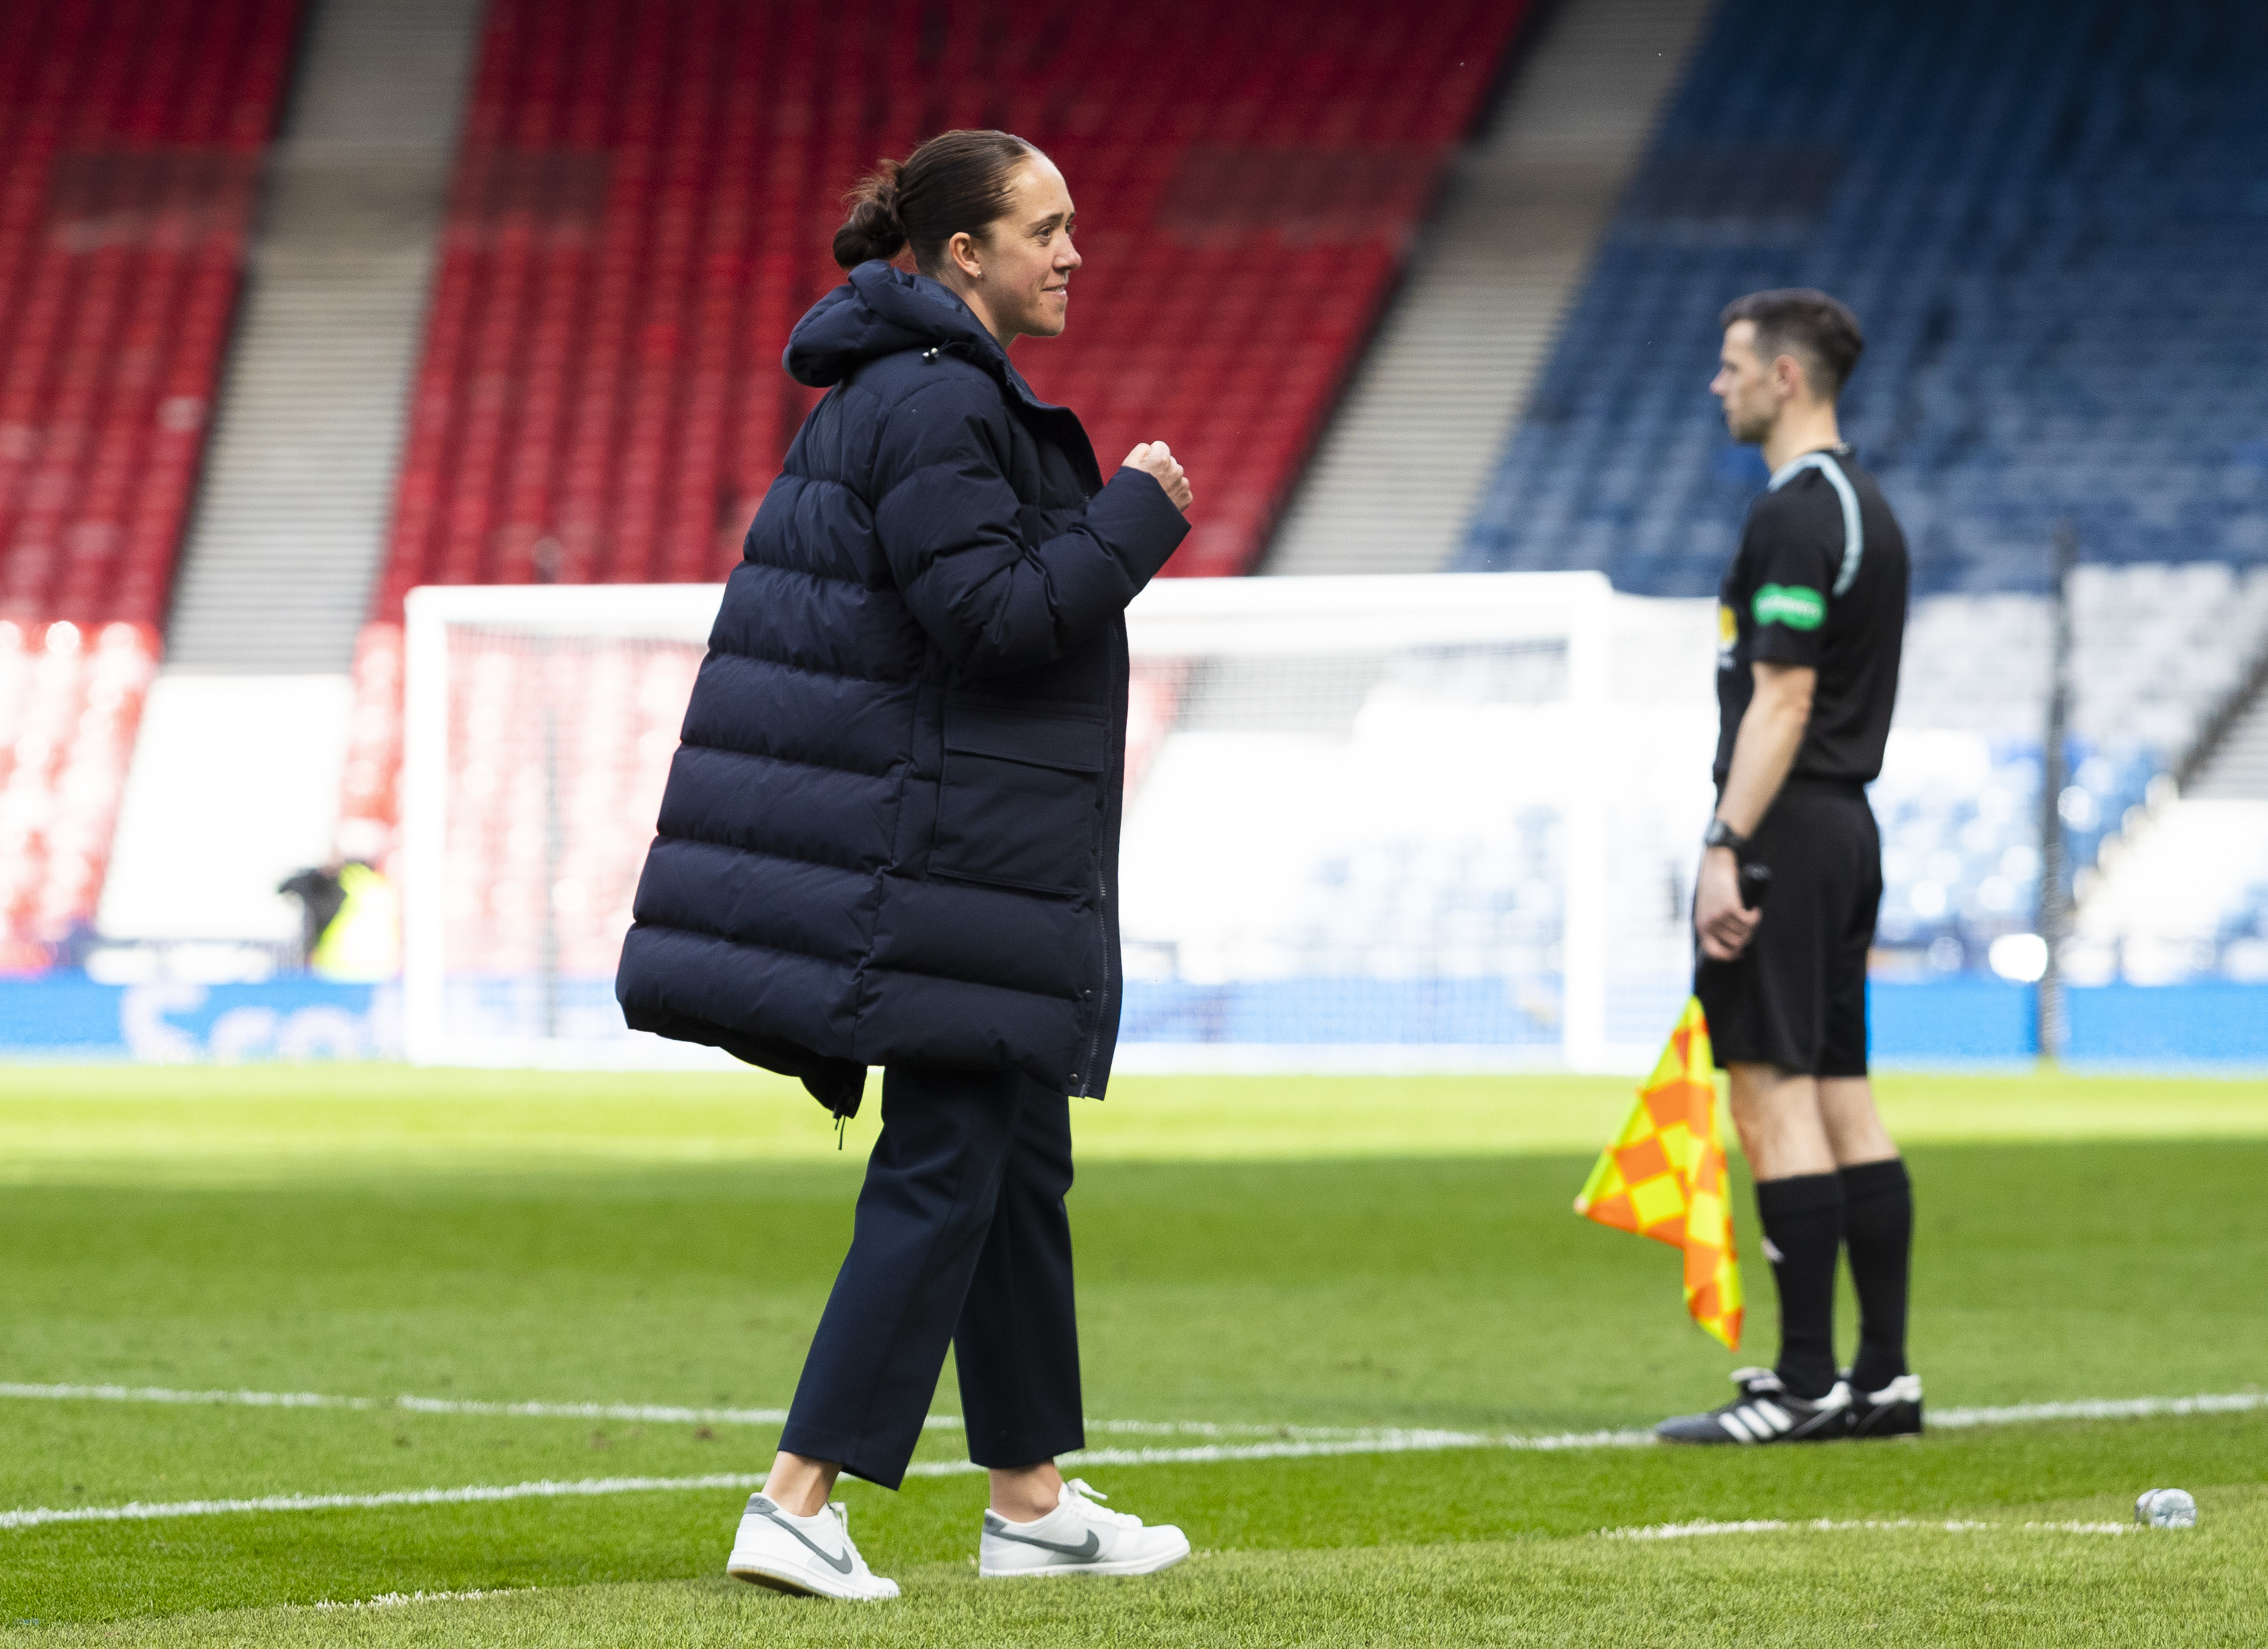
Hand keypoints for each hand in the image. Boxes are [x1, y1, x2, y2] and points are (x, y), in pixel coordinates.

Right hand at [1124, 441, 1191, 511]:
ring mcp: (1182, 484)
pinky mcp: (1186, 498)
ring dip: (1168, 482)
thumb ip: (1141, 450)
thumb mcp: (1127, 466)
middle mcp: (1176, 469)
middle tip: (1148, 484)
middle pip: (1169, 462)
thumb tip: (1151, 448)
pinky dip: (1173, 495)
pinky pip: (1181, 490)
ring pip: (1175, 476)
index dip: (1149, 456)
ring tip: (1154, 495)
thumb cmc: (1127, 493)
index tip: (1143, 468)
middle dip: (1160, 469)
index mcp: (1161, 459)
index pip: (1159, 447)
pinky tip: (1162, 503)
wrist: (1136, 522)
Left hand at [1694, 846, 1761, 961]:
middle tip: (1751, 927)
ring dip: (1752, 926)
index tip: (1740, 953)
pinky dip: (1755, 917)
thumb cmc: (1713, 888)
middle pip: (1735, 943)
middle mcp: (1708, 924)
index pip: (1713, 952)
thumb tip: (1736, 943)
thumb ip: (1715, 924)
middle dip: (1747, 937)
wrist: (1715, 867)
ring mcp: (1718, 916)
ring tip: (1752, 916)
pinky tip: (1755, 910)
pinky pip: (1748, 921)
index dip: (1728, 956)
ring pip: (1743, 933)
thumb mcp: (1708, 909)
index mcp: (1701, 927)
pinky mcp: (1729, 907)